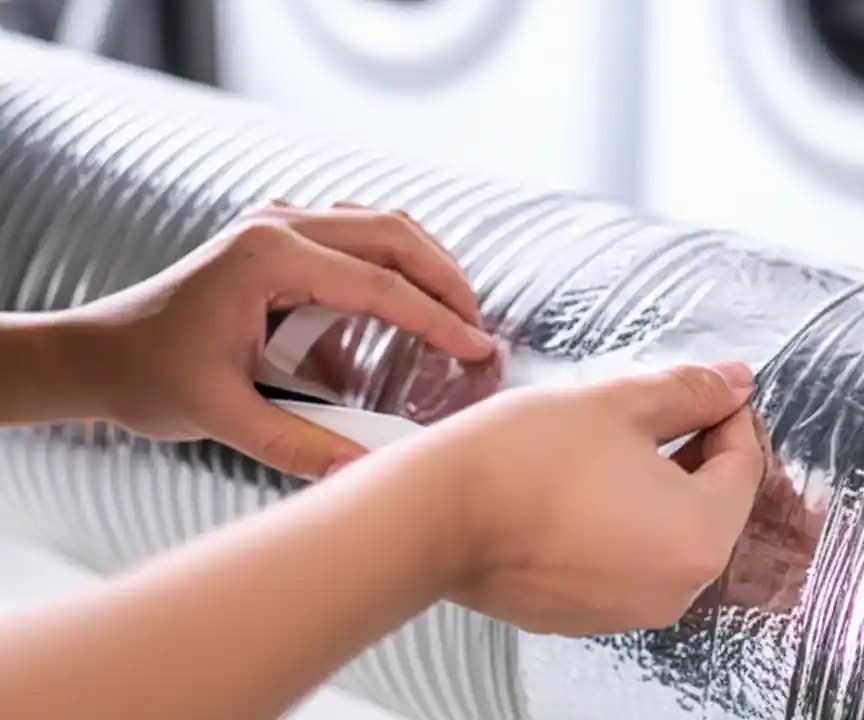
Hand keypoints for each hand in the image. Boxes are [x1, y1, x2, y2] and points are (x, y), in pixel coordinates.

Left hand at [66, 200, 493, 479]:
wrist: (99, 354)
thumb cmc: (150, 377)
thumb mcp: (223, 417)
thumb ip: (296, 445)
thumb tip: (363, 473)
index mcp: (267, 258)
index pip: (379, 285)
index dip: (437, 320)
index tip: (478, 349)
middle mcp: (278, 225)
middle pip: (394, 234)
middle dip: (447, 280)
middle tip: (478, 330)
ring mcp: (278, 223)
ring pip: (381, 224)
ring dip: (424, 265)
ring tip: (454, 316)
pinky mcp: (278, 237)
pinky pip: (355, 234)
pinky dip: (391, 266)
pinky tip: (400, 310)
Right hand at [385, 362, 765, 635]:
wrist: (432, 516)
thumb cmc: (524, 459)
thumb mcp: (621, 404)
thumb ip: (691, 393)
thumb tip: (737, 382)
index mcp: (699, 539)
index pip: (744, 465)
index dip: (728, 414)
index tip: (706, 387)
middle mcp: (675, 590)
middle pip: (711, 505)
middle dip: (693, 451)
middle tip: (656, 409)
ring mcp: (628, 610)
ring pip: (666, 533)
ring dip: (655, 486)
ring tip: (610, 444)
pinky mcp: (584, 615)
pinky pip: (626, 561)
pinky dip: (620, 523)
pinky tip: (581, 487)